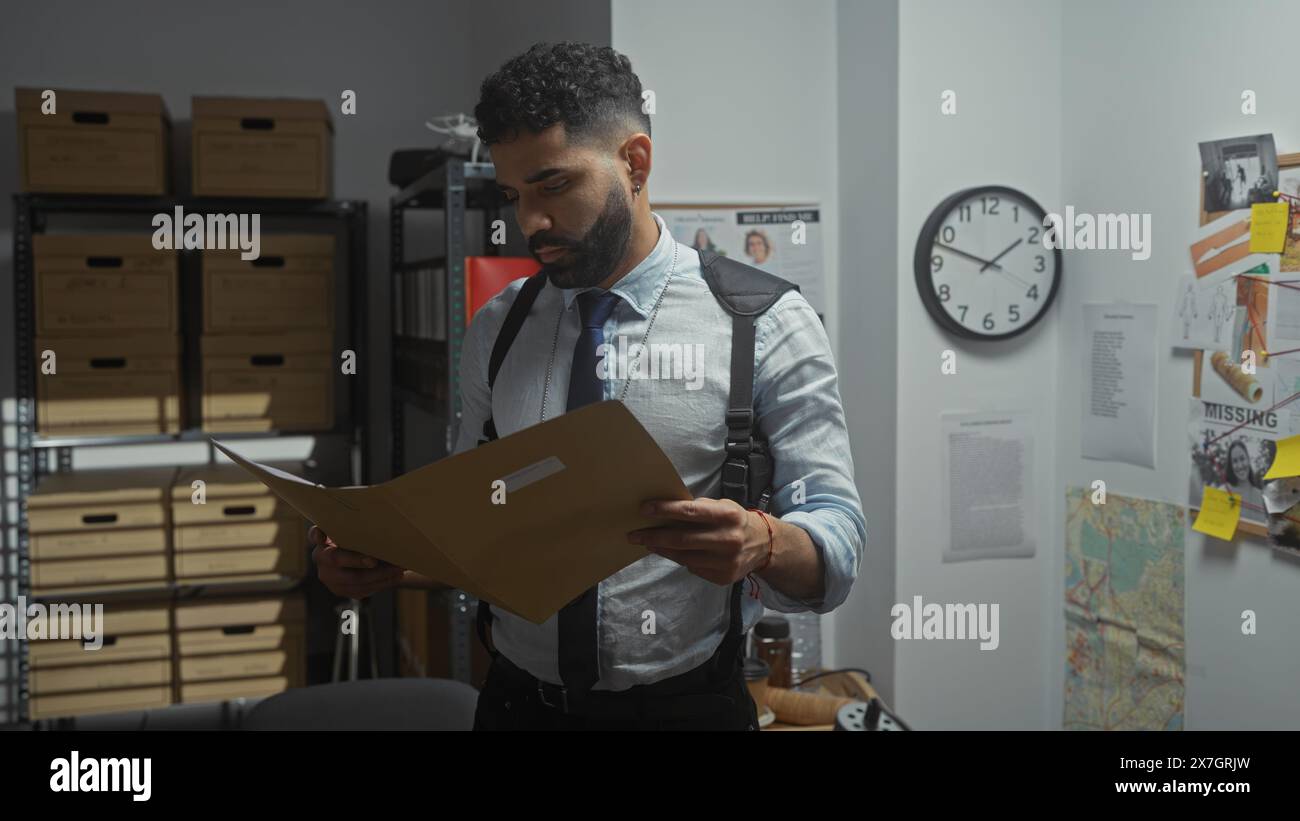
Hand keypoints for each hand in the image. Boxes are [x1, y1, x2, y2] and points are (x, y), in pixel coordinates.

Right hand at [309, 524, 408, 598]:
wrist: (362, 560)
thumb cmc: (360, 539)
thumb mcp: (357, 530)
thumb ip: (358, 525)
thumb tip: (378, 518)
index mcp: (322, 539)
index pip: (315, 534)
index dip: (318, 534)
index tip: (321, 534)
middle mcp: (321, 558)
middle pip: (336, 559)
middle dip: (357, 560)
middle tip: (375, 560)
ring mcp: (329, 577)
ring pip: (353, 579)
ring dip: (378, 575)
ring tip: (397, 569)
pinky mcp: (341, 590)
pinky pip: (361, 590)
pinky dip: (381, 583)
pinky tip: (395, 577)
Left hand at [626, 498, 769, 585]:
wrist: (764, 546)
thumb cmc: (735, 521)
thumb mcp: (723, 507)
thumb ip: (699, 509)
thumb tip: (665, 510)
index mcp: (728, 516)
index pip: (690, 512)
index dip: (665, 510)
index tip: (644, 509)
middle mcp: (728, 539)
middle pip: (682, 539)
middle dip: (654, 536)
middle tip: (634, 535)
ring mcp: (726, 561)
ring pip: (684, 556)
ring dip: (662, 549)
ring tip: (648, 543)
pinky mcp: (723, 577)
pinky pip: (693, 568)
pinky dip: (681, 559)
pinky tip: (673, 552)